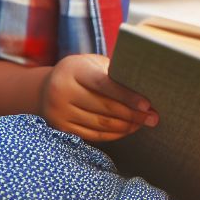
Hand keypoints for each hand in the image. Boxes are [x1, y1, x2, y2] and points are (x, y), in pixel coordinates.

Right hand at [39, 54, 157, 142]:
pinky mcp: (60, 128)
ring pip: (100, 124)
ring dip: (126, 126)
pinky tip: (127, 130)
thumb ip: (114, 72)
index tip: (148, 105)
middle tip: (153, 118)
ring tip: (142, 124)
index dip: (128, 96)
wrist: (46, 87)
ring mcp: (58, 111)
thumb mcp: (93, 64)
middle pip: (104, 107)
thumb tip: (146, 85)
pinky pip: (92, 135)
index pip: (104, 84)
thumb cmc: (82, 72)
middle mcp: (61, 91)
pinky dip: (113, 135)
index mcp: (73, 70)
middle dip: (133, 114)